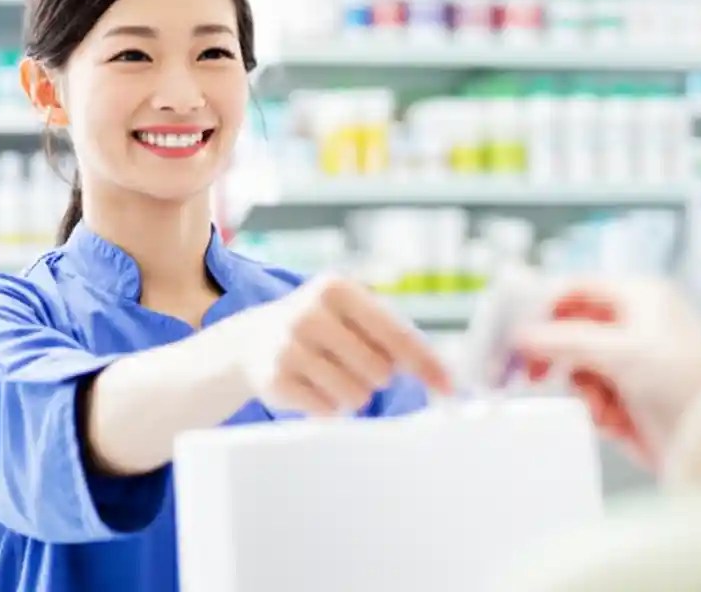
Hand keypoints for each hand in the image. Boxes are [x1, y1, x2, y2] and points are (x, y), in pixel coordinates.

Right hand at [236, 275, 452, 415]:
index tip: (449, 388)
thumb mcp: (352, 315)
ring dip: (351, 393)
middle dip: (374, 376)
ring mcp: (289, 346)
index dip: (425, 364)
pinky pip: (328, 411)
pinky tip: (310, 385)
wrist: (252, 340)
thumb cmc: (322, 328)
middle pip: (379, 371)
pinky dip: (328, 406)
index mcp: (337, 289)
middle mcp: (310, 313)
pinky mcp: (275, 380)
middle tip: (351, 362)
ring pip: (356, 395)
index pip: (395, 334)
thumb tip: (444, 378)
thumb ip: (395, 339)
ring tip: (329, 373)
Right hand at [512, 278, 700, 470]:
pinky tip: (614, 420)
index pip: (578, 290)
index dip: (545, 307)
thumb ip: (565, 341)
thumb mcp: (622, 352)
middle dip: (556, 355)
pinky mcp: (628, 397)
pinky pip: (590, 396)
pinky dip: (596, 409)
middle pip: (571, 330)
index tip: (516, 327)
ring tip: (600, 406)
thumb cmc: (686, 383)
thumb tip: (523, 335)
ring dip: (582, 389)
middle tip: (531, 372)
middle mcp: (634, 326)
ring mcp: (630, 363)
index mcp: (640, 298)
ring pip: (577, 368)